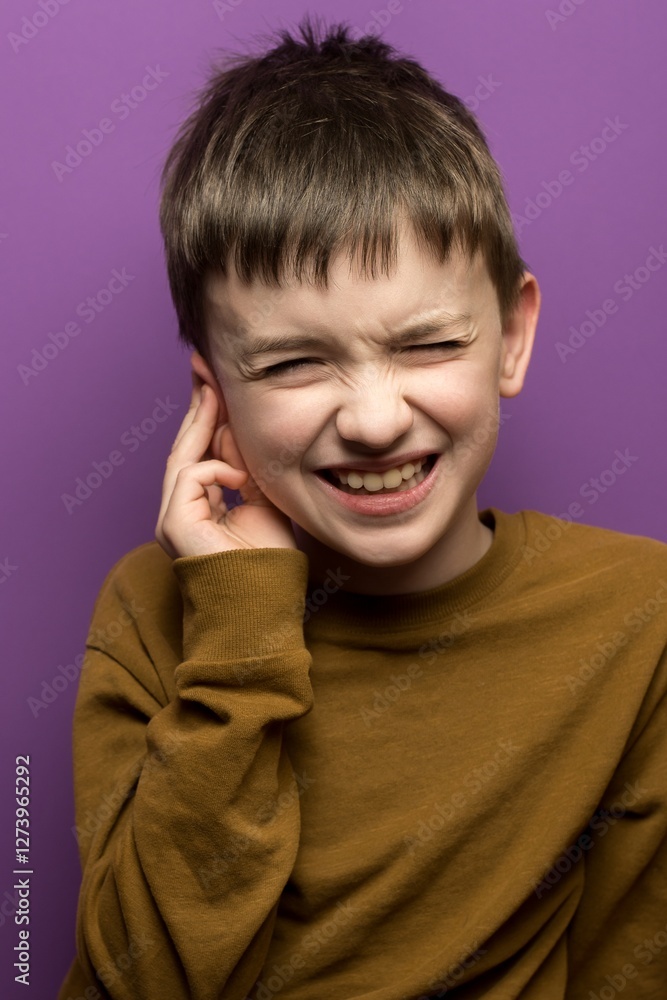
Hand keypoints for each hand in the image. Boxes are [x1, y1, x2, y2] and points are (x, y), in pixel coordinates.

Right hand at [155, 374, 298, 558]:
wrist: (265, 602)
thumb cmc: (268, 561)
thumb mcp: (261, 499)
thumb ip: (246, 466)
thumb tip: (236, 427)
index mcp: (201, 506)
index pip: (201, 452)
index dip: (208, 417)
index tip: (215, 382)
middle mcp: (181, 510)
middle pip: (186, 447)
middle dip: (197, 406)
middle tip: (202, 365)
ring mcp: (173, 518)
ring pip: (182, 456)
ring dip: (201, 419)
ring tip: (212, 386)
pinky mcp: (174, 524)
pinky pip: (191, 476)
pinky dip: (217, 468)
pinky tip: (239, 476)